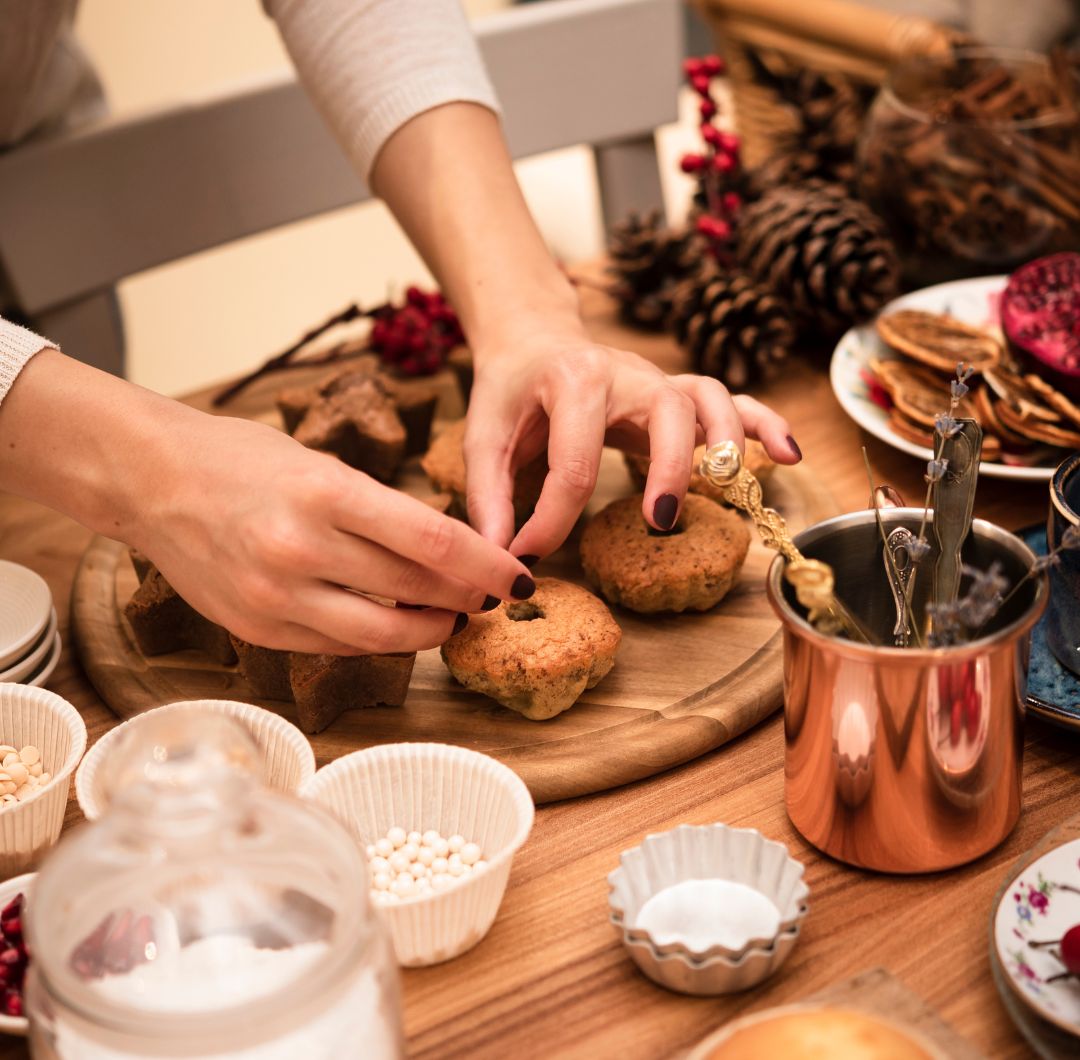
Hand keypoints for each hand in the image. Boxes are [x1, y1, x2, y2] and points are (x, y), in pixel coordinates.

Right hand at [130, 415, 535, 654]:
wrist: (148, 478)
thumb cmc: (239, 457)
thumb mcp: (319, 464)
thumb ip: (379, 509)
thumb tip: (444, 549)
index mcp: (325, 491)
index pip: (432, 539)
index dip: (486, 564)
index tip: (515, 575)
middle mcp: (301, 548)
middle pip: (416, 589)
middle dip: (468, 597)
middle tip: (493, 595)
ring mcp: (276, 596)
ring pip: (382, 634)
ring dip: (430, 629)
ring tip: (452, 616)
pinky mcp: (257, 628)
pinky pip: (337, 645)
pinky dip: (378, 639)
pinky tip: (398, 626)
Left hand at [464, 327, 799, 555]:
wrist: (532, 341)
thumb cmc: (510, 391)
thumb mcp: (484, 438)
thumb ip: (489, 498)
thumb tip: (504, 560)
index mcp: (572, 380)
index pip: (573, 460)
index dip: (551, 521)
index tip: (530, 558)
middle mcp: (624, 373)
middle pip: (666, 411)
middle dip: (670, 467)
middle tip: (659, 521)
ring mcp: (658, 380)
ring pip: (708, 399)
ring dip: (726, 442)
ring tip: (729, 488)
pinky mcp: (677, 393)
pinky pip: (733, 400)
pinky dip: (764, 423)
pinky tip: (787, 456)